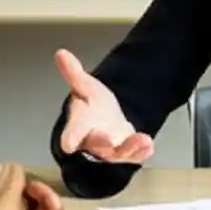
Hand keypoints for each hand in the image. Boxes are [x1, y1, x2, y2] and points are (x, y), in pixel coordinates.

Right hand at [55, 49, 153, 163]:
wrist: (107, 121)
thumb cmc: (91, 108)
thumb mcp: (84, 87)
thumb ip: (73, 73)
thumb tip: (61, 53)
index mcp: (79, 125)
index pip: (73, 132)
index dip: (70, 137)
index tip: (68, 144)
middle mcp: (93, 141)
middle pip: (96, 143)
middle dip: (103, 141)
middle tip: (110, 140)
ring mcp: (110, 150)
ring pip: (118, 153)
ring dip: (131, 148)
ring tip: (144, 140)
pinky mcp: (126, 154)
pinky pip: (134, 156)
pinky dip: (142, 153)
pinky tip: (149, 146)